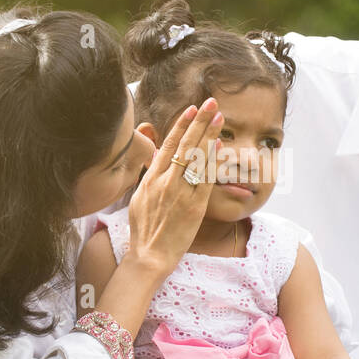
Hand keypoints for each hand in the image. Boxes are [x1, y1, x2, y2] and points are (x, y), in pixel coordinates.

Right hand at [126, 99, 222, 275]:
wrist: (149, 255)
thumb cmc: (144, 230)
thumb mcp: (139, 198)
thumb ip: (149, 177)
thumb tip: (157, 159)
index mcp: (150, 179)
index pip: (168, 145)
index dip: (181, 125)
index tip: (191, 109)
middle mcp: (165, 182)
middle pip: (185, 145)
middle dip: (199, 121)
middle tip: (211, 103)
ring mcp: (180, 193)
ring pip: (196, 158)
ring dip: (209, 135)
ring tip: (219, 117)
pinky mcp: (194, 207)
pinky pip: (205, 179)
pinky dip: (212, 161)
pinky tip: (219, 146)